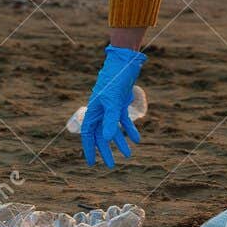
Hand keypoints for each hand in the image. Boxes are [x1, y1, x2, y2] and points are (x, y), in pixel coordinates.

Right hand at [81, 45, 146, 167]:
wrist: (124, 61)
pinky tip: (137, 139)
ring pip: (113, 128)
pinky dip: (130, 129)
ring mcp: (110, 106)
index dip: (89, 148)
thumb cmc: (115, 79)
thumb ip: (110, 120)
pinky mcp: (120, 102)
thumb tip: (107, 140)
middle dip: (105, 149)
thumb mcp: (113, 101)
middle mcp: (100, 109)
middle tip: (111, 165)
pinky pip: (123, 119)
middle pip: (101, 133)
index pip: (89, 133)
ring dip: (120, 141)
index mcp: (94, 109)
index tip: (91, 163)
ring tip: (128, 155)